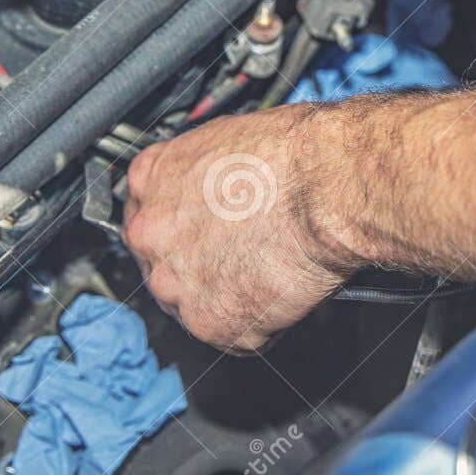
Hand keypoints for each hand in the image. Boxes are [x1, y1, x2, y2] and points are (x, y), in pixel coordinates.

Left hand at [120, 105, 353, 350]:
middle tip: (244, 258)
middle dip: (201, 269)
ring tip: (271, 274)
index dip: (183, 229)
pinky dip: (266, 323)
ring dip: (232, 298)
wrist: (325, 187)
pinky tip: (285, 291)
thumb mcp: (226, 139)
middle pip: (165, 265)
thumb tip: (217, 192)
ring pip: (197, 305)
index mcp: (150, 180)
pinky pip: (237, 335)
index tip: (203, 235)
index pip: (149, 215)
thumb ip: (203, 176)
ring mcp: (175, 283)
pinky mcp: (211, 322)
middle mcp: (150, 234)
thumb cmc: (293, 155)